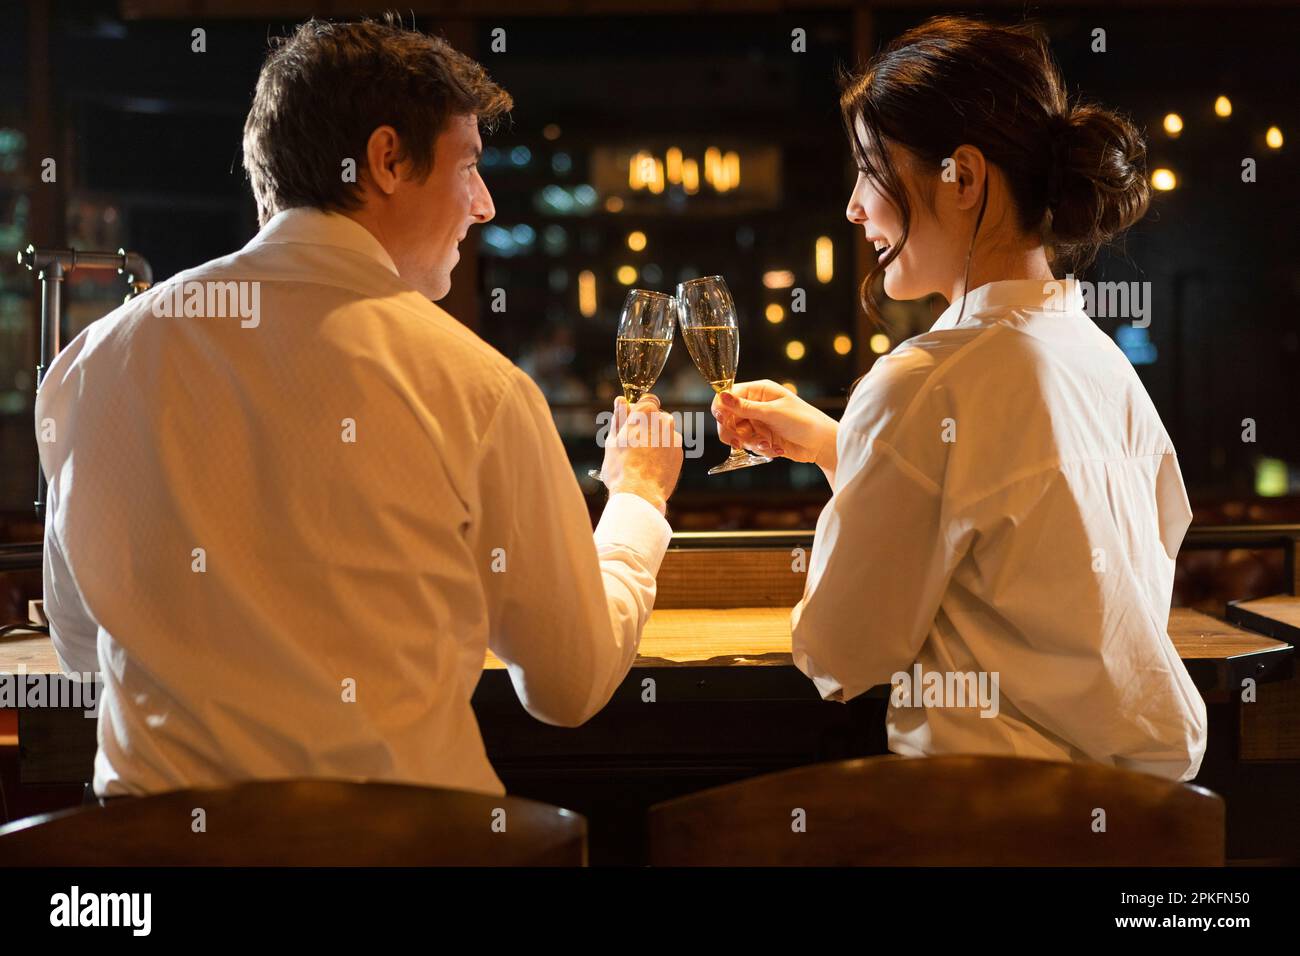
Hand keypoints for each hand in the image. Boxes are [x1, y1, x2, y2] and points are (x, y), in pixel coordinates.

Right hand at [600, 394, 682, 513]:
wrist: (640, 494)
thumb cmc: (621, 468)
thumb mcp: (612, 441)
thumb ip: (618, 418)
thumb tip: (620, 401)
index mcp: (645, 414)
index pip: (648, 400)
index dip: (640, 410)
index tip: (633, 422)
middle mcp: (663, 421)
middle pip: (657, 417)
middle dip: (647, 426)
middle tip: (633, 445)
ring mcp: (674, 438)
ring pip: (665, 432)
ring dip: (656, 439)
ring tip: (642, 458)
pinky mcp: (680, 453)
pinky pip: (671, 446)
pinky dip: (663, 452)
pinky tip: (651, 466)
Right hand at [711, 380, 838, 472]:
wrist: (821, 444)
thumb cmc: (804, 421)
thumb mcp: (773, 412)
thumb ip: (746, 407)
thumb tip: (722, 397)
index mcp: (759, 391)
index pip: (728, 395)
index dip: (721, 407)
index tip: (722, 419)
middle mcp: (755, 405)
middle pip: (727, 417)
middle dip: (732, 431)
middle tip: (738, 441)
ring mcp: (758, 422)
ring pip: (736, 433)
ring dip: (749, 442)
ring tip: (766, 444)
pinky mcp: (761, 437)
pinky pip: (748, 444)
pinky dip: (759, 448)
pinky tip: (775, 448)